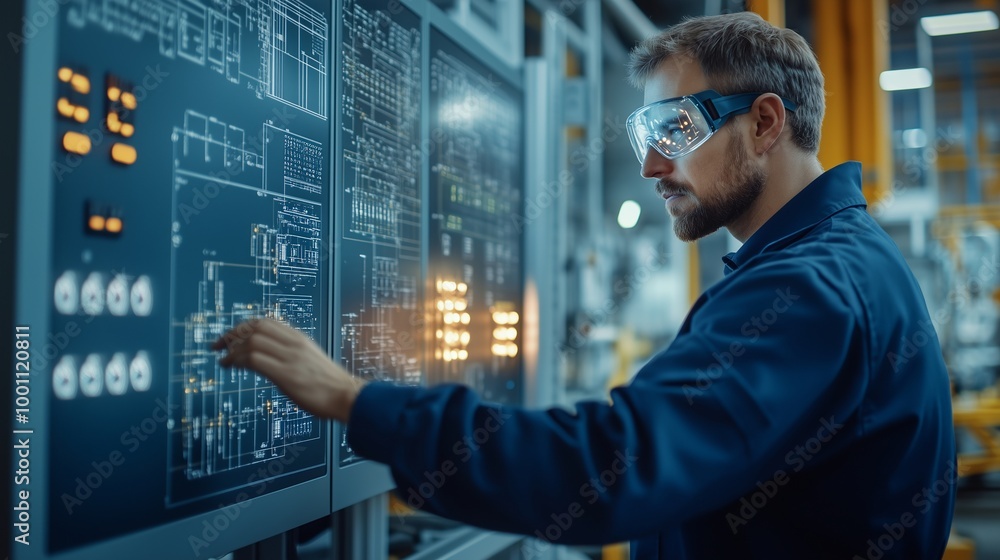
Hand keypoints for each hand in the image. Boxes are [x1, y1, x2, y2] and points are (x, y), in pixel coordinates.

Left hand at [212, 318, 363, 422]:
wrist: (347, 397)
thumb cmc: (331, 385)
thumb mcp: (311, 361)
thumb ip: (293, 355)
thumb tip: (273, 359)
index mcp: (299, 339)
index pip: (265, 322)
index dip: (243, 326)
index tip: (231, 336)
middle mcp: (294, 343)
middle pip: (254, 327)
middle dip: (232, 334)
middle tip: (218, 346)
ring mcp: (290, 357)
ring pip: (251, 341)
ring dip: (232, 350)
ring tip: (224, 361)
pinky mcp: (286, 374)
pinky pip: (254, 359)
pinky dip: (238, 361)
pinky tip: (233, 368)